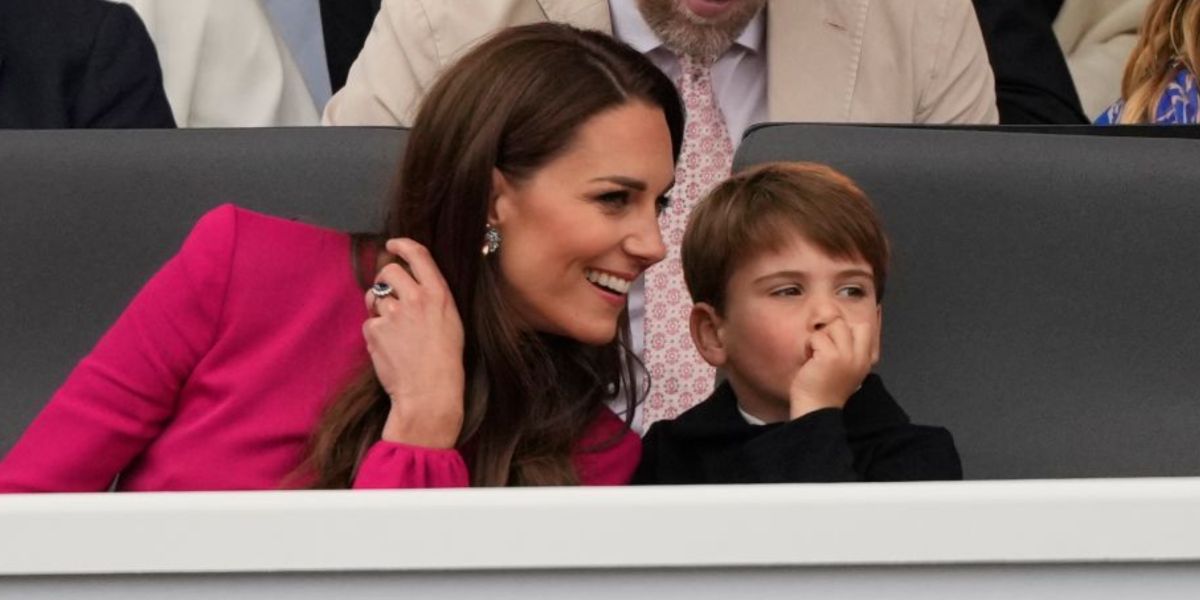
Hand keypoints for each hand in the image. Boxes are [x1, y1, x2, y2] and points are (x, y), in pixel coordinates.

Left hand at [363, 238, 464, 447]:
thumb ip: (432, 297)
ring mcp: (394, 314)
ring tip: (392, 327)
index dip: (402, 245)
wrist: (430, 391)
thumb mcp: (451, 320)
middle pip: (389, 271)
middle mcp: (416, 298)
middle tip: (388, 292)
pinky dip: (375, 332)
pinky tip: (389, 346)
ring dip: (378, 306)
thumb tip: (411, 283)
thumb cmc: (445, 360)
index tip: (393, 244)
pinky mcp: (376, 330)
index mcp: (439, 294)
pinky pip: (369, 322)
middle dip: (385, 278)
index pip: (418, 255)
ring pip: (375, 295)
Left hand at [788, 317, 877, 418]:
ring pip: (835, 326)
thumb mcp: (846, 371)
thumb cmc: (824, 391)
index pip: (864, 329)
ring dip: (821, 336)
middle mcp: (859, 357)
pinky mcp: (830, 357)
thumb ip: (849, 352)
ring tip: (815, 352)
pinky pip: (818, 336)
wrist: (815, 409)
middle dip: (833, 330)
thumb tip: (836, 328)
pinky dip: (809, 344)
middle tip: (824, 347)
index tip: (834, 344)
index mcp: (864, 361)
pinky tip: (809, 358)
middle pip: (850, 324)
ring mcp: (846, 356)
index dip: (847, 330)